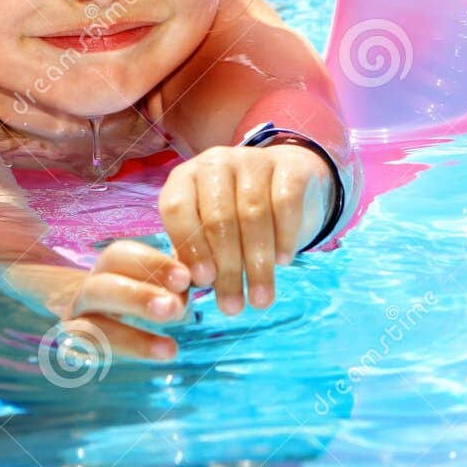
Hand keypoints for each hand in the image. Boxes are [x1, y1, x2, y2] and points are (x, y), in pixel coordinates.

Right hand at [15, 240, 191, 361]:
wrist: (97, 328)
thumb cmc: (140, 300)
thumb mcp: (158, 285)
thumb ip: (177, 280)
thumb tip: (205, 274)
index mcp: (108, 268)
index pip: (121, 255)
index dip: (152, 264)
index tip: (186, 278)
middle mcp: (87, 292)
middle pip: (101, 286)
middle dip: (138, 297)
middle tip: (174, 309)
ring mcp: (77, 323)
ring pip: (91, 326)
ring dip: (132, 337)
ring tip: (170, 350)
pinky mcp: (74, 352)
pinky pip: (86, 357)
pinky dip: (114, 358)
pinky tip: (146, 360)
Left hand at [158, 142, 329, 315]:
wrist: (285, 181)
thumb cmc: (235, 215)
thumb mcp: (207, 232)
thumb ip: (192, 258)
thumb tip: (180, 294)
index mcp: (185, 178)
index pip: (177, 209)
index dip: (190, 246)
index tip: (204, 282)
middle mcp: (215, 163)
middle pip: (218, 218)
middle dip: (227, 268)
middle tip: (233, 307)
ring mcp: (252, 160)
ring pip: (253, 214)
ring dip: (257, 263)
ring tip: (260, 299)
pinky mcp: (288, 166)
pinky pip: (286, 202)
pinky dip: (285, 235)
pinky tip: (283, 260)